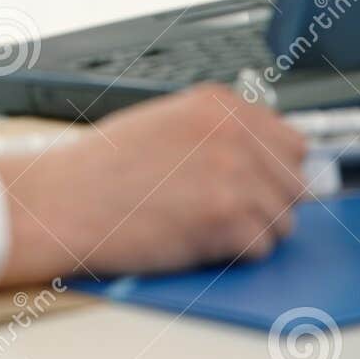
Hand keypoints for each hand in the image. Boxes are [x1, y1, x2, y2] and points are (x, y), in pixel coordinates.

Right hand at [0, 84, 306, 286]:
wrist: (64, 200)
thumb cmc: (101, 168)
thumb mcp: (166, 124)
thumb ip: (218, 134)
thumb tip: (265, 161)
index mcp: (219, 103)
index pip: (290, 140)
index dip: (274, 171)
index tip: (260, 186)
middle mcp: (234, 130)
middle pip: (295, 181)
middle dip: (269, 202)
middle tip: (226, 212)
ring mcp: (234, 172)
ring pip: (283, 220)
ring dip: (251, 232)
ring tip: (202, 226)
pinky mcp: (227, 216)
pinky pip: (261, 248)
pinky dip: (235, 254)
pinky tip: (196, 241)